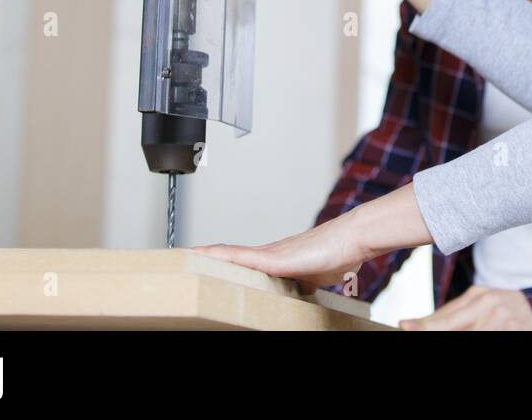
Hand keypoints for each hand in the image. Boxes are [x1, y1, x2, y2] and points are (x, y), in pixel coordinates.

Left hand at [192, 185, 432, 290]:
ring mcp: (270, 255)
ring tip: (183, 257)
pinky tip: (203, 257)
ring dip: (205, 256)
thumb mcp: (316, 276)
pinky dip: (219, 256)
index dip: (220, 260)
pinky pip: (239, 257)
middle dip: (204, 258)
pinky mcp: (274, 259)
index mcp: (276, 260)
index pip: (240, 260)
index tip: (200, 261)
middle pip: (227, 255)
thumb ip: (304, 283)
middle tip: (180, 259)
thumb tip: (303, 292)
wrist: (351, 239)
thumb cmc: (337, 253)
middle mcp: (268, 254)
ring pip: (228, 255)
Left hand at [399, 286, 531, 330]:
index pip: (445, 317)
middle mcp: (492, 303)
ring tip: (443, 330)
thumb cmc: (497, 314)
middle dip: (434, 331)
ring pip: (473, 333)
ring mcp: (508, 319)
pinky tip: (479, 332)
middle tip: (411, 330)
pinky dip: (479, 337)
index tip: (404, 326)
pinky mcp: (521, 330)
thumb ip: (450, 316)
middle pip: (454, 326)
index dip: (424, 326)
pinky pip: (493, 337)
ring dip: (461, 334)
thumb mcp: (475, 309)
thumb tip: (411, 325)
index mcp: (478, 295)